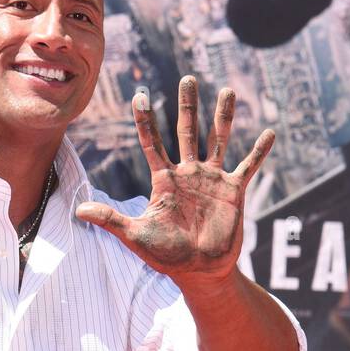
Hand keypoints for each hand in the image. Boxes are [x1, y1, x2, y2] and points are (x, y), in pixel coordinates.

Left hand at [75, 76, 272, 292]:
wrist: (199, 272)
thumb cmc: (166, 256)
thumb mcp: (135, 236)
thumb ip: (111, 219)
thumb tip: (79, 210)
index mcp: (164, 181)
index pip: (152, 143)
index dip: (146, 120)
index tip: (140, 94)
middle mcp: (188, 174)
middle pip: (186, 131)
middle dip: (187, 105)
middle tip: (187, 78)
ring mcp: (212, 180)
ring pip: (218, 140)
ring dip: (223, 116)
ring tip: (227, 90)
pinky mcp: (233, 191)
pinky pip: (248, 166)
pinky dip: (259, 151)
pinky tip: (270, 133)